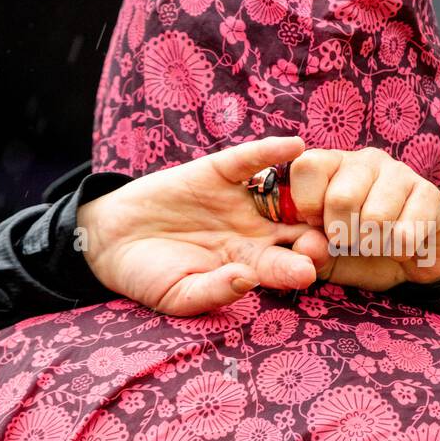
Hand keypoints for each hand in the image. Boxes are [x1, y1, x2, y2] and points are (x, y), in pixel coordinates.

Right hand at [76, 136, 317, 314]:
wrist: (111, 241)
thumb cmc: (150, 277)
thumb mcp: (179, 294)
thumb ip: (215, 291)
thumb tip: (247, 282)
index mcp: (252, 265)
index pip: (287, 267)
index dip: (300, 268)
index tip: (310, 270)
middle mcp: (256, 232)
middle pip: (298, 229)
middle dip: (315, 230)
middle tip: (327, 232)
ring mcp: (241, 200)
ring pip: (283, 193)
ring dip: (306, 190)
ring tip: (326, 188)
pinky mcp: (219, 172)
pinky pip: (249, 160)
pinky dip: (270, 151)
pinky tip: (294, 145)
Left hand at [287, 147, 439, 290]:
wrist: (413, 264)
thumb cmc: (361, 252)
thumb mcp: (326, 256)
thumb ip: (308, 251)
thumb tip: (305, 246)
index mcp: (333, 166)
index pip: (307, 166)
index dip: (308, 204)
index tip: (318, 223)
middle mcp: (365, 161)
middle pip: (340, 198)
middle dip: (343, 235)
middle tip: (352, 241)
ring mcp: (400, 173)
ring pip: (376, 218)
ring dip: (374, 245)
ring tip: (378, 242)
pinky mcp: (429, 193)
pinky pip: (407, 233)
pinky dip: (400, 251)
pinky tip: (403, 244)